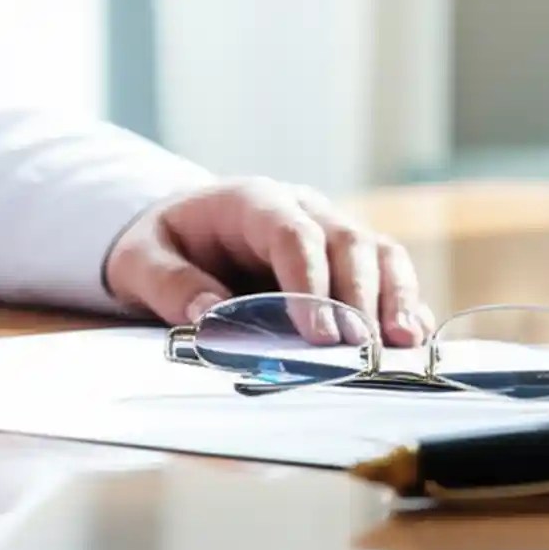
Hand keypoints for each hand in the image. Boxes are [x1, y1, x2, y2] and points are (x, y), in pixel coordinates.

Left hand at [103, 177, 433, 345]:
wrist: (178, 234)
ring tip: (403, 343)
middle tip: (362, 348)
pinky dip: (402, 304)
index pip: (292, 235)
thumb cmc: (161, 245)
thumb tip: (208, 314)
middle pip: (347, 241)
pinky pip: (386, 274)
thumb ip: (168, 283)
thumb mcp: (139, 260)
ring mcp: (329, 231)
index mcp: (252, 201)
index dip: (310, 282)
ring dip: (395, 297)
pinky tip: (409, 339)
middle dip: (361, 296)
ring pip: (378, 253)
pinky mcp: (344, 261)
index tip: (318, 331)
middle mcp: (301, 208)